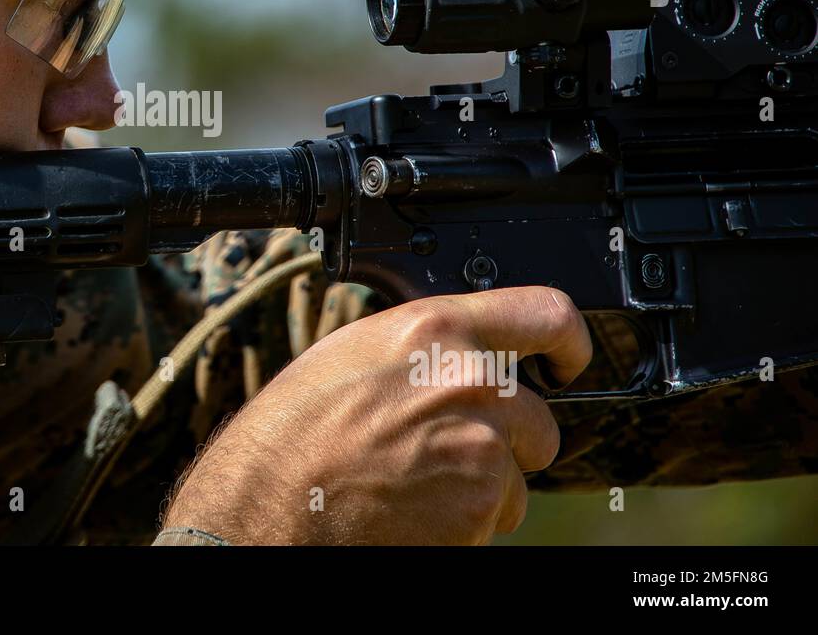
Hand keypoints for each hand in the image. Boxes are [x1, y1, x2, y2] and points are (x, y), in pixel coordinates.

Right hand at [162, 286, 591, 544]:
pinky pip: (496, 517)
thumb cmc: (287, 438)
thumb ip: (418, 348)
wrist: (265, 511)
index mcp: (432, 332)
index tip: (572, 359)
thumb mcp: (350, 356)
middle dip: (504, 440)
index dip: (570, 342)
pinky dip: (465, 523)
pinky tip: (411, 512)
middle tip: (444, 453)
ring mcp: (481, 448)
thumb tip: (457, 354)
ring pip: (518, 473)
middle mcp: (469, 382)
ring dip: (482, 485)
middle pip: (535, 415)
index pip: (544, 315)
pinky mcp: (480, 508)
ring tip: (413, 486)